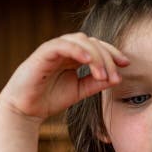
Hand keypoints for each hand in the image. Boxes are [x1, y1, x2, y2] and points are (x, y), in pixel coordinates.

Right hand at [0, 32, 128, 121]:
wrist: (25, 110)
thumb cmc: (50, 99)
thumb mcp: (80, 91)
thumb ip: (97, 83)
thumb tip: (117, 77)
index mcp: (74, 56)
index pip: (97, 47)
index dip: (113, 53)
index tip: (126, 65)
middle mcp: (65, 49)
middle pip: (93, 42)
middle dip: (108, 57)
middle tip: (115, 75)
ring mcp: (54, 49)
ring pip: (80, 41)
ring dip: (96, 56)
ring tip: (102, 75)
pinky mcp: (43, 53)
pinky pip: (62, 45)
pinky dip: (77, 50)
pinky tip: (88, 61)